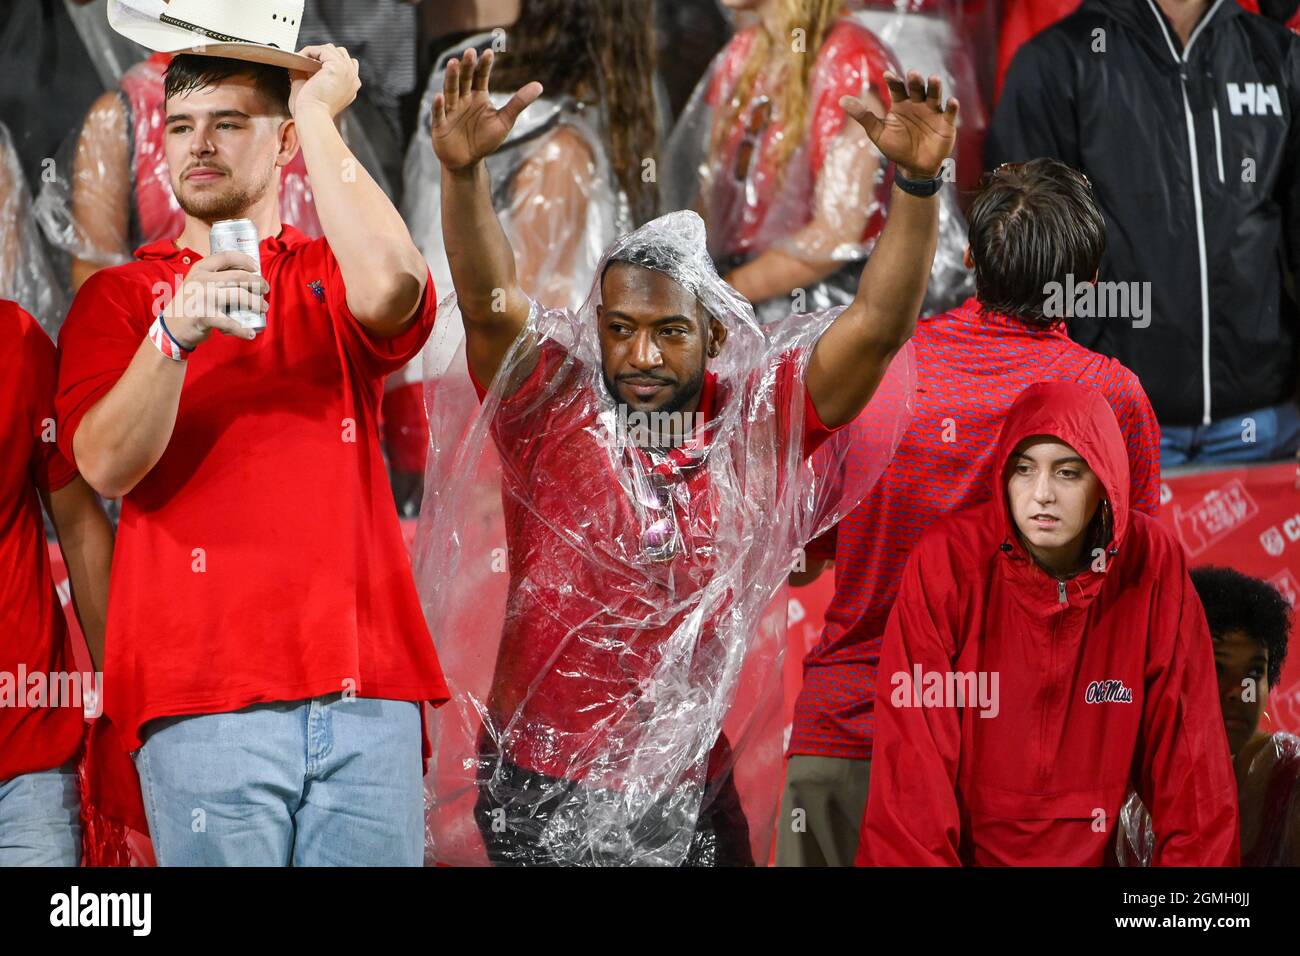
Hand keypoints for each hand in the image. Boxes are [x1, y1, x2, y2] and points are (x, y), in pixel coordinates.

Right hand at [162, 252, 268, 346]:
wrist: (172, 327)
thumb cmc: (190, 304)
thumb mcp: (197, 283)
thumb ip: (215, 277)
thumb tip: (247, 275)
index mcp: (200, 269)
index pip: (227, 256)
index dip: (246, 260)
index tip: (256, 267)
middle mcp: (202, 280)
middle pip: (240, 276)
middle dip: (258, 283)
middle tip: (265, 289)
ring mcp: (203, 297)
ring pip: (240, 296)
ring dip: (257, 303)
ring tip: (264, 308)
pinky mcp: (205, 316)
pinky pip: (230, 323)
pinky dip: (243, 330)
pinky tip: (250, 334)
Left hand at [289, 44, 360, 118]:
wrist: (312, 117)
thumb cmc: (310, 112)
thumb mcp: (311, 90)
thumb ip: (308, 74)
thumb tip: (297, 61)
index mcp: (350, 89)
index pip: (345, 66)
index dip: (328, 62)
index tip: (311, 65)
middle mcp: (352, 81)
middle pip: (341, 54)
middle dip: (323, 54)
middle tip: (306, 60)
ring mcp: (348, 73)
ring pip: (332, 50)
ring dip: (315, 51)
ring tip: (302, 59)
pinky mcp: (338, 68)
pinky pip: (323, 50)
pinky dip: (310, 51)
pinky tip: (301, 58)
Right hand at [432, 47, 542, 171]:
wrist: (467, 161)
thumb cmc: (485, 139)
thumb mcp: (504, 121)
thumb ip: (519, 103)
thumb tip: (539, 85)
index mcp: (478, 96)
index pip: (480, 76)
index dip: (484, 66)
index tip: (488, 53)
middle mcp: (463, 99)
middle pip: (464, 80)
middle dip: (466, 67)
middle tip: (470, 52)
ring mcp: (450, 111)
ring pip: (450, 91)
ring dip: (451, 78)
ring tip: (453, 63)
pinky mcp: (440, 126)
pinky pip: (439, 114)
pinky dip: (438, 106)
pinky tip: (439, 96)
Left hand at [842, 70, 957, 181]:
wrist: (913, 168)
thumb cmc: (895, 148)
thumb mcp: (877, 132)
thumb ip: (863, 115)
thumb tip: (841, 100)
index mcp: (901, 103)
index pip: (897, 88)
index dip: (893, 81)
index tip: (887, 75)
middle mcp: (918, 103)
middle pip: (917, 88)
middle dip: (915, 81)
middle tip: (912, 74)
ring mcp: (933, 112)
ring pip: (934, 95)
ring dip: (934, 87)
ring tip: (933, 78)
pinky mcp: (946, 123)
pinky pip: (950, 113)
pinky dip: (951, 107)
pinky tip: (951, 102)